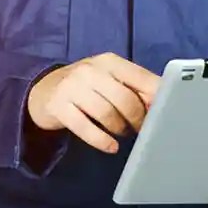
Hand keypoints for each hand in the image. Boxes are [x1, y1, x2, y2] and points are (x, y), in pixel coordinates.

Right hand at [26, 52, 160, 153]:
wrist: (43, 91)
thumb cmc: (86, 87)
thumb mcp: (110, 81)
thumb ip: (136, 90)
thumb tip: (163, 105)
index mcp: (109, 61)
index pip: (142, 78)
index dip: (157, 99)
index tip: (163, 114)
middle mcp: (90, 70)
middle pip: (125, 99)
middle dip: (137, 119)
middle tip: (138, 128)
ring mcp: (71, 87)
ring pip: (107, 114)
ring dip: (119, 130)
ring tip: (121, 133)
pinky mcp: (58, 106)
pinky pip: (85, 128)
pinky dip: (102, 141)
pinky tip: (111, 146)